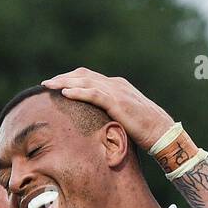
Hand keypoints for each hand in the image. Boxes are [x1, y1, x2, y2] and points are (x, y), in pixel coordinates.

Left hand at [40, 68, 174, 152]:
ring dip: (65, 82)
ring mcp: (117, 92)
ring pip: (86, 81)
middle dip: (63, 78)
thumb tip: (95, 122)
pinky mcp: (118, 103)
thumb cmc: (144, 129)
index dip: (70, 78)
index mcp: (116, 86)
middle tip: (45, 84)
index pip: (88, 76)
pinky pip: (94, 94)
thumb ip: (109, 113)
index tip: (55, 84)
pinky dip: (79, 92)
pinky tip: (65, 94)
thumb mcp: (123, 117)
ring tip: (49, 86)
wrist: (162, 132)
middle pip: (83, 75)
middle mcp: (116, 84)